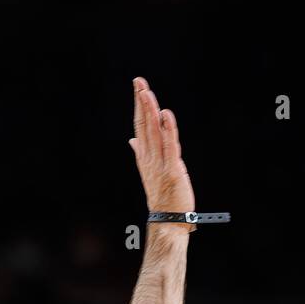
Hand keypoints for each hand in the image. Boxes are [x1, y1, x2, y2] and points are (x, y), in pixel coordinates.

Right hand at [129, 76, 194, 216]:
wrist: (168, 222)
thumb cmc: (163, 197)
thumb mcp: (150, 172)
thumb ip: (141, 153)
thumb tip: (132, 140)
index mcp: (144, 157)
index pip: (140, 126)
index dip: (138, 106)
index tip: (138, 88)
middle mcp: (150, 158)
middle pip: (144, 125)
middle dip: (141, 103)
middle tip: (139, 82)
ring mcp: (160, 164)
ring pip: (154, 133)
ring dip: (150, 112)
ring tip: (147, 93)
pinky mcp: (172, 170)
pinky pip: (170, 146)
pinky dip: (168, 130)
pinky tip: (165, 115)